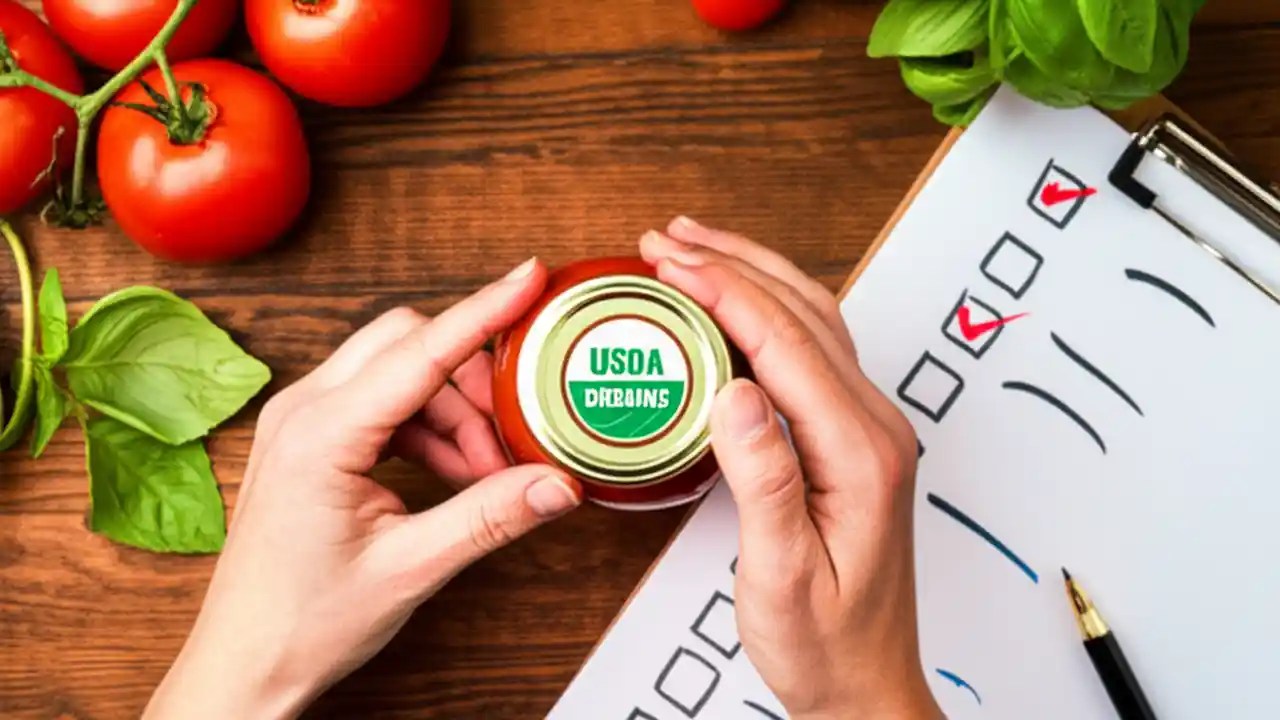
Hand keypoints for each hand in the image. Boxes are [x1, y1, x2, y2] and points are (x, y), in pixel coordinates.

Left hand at [144, 259, 583, 719]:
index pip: (420, 351)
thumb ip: (488, 517)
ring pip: (400, 371)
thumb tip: (557, 484)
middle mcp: (304, 411)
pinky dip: (429, 427)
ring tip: (483, 474)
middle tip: (514, 436)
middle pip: (409, 343)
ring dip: (453, 410)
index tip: (529, 276)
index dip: (484, 310)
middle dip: (472, 380)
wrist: (244, 665)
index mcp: (321, 435)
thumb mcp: (409, 569)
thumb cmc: (302, 624)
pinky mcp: (311, 439)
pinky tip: (452, 474)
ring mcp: (302, 421)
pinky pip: (384, 401)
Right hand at [641, 219, 940, 719]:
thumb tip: (735, 393)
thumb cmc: (827, 644)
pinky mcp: (852, 438)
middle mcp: (873, 428)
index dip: (722, 290)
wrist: (866, 683)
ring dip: (752, 274)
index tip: (669, 261)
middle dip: (730, 263)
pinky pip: (811, 350)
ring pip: (814, 321)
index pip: (785, 342)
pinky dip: (766, 311)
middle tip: (664, 239)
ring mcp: (867, 428)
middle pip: (804, 312)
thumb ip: (765, 480)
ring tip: (693, 247)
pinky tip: (731, 306)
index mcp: (858, 453)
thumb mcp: (784, 575)